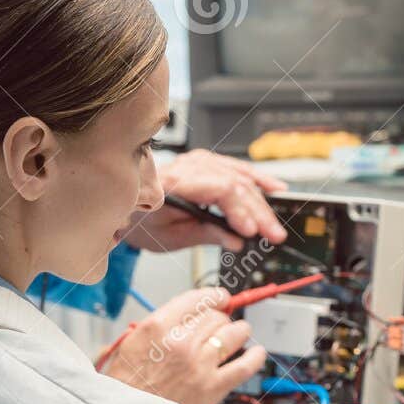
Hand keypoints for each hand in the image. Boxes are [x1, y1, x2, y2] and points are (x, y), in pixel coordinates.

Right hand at [100, 287, 267, 403]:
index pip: (196, 299)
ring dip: (240, 331)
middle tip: (223, 322)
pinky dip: (254, 357)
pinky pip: (244, 366)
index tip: (220, 298)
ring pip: (233, 334)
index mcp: (158, 327)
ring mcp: (200, 363)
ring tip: (241, 332)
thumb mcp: (128, 345)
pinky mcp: (213, 386)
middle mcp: (182, 341)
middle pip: (216, 317)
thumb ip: (154, 328)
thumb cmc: (124, 387)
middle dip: (222, 318)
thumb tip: (175, 319)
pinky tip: (257, 353)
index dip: (213, 297)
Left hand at [120, 150, 288, 253]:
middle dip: (258, 212)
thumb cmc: (143, 221)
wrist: (128, 207)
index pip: (219, 189)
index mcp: (174, 183)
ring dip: (261, 200)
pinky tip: (273, 188)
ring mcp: (197, 162)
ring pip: (238, 176)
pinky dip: (256, 179)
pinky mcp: (205, 164)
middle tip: (272, 234)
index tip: (252, 232)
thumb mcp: (171, 237)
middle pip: (234, 183)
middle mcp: (187, 167)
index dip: (240, 210)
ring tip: (275, 220)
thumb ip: (205, 236)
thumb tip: (236, 241)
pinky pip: (235, 168)